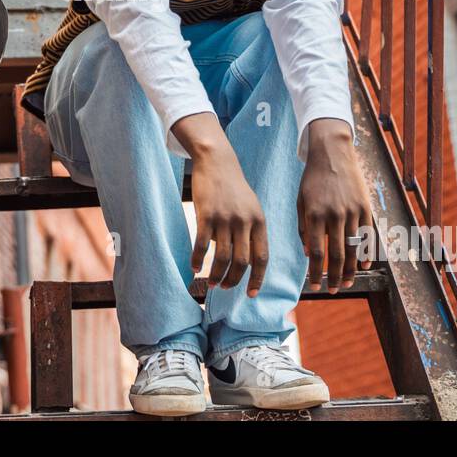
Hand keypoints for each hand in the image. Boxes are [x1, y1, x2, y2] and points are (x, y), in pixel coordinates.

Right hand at [171, 112, 268, 297]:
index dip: (257, 279)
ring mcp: (225, 218)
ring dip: (217, 275)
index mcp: (259, 221)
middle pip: (242, 261)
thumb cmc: (234, 188)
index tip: (251, 295)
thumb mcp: (251, 207)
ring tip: (212, 283)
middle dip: (234, 280)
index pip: (262, 257)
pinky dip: (197, 260)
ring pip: (222, 257)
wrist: (217, 161)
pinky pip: (201, 244)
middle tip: (225, 288)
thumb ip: (250, 232)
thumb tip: (242, 260)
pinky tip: (194, 267)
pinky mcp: (206, 214)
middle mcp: (245, 222)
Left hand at [298, 119, 372, 292]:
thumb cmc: (312, 179)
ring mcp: (352, 211)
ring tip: (347, 283)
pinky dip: (367, 253)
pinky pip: (368, 235)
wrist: (332, 153)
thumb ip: (304, 227)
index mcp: (314, 214)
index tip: (315, 286)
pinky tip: (365, 266)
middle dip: (334, 277)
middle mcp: (334, 214)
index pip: (316, 252)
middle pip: (336, 254)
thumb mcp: (301, 201)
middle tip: (333, 291)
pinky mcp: (365, 207)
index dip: (316, 272)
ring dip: (351, 270)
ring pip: (354, 248)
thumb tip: (308, 253)